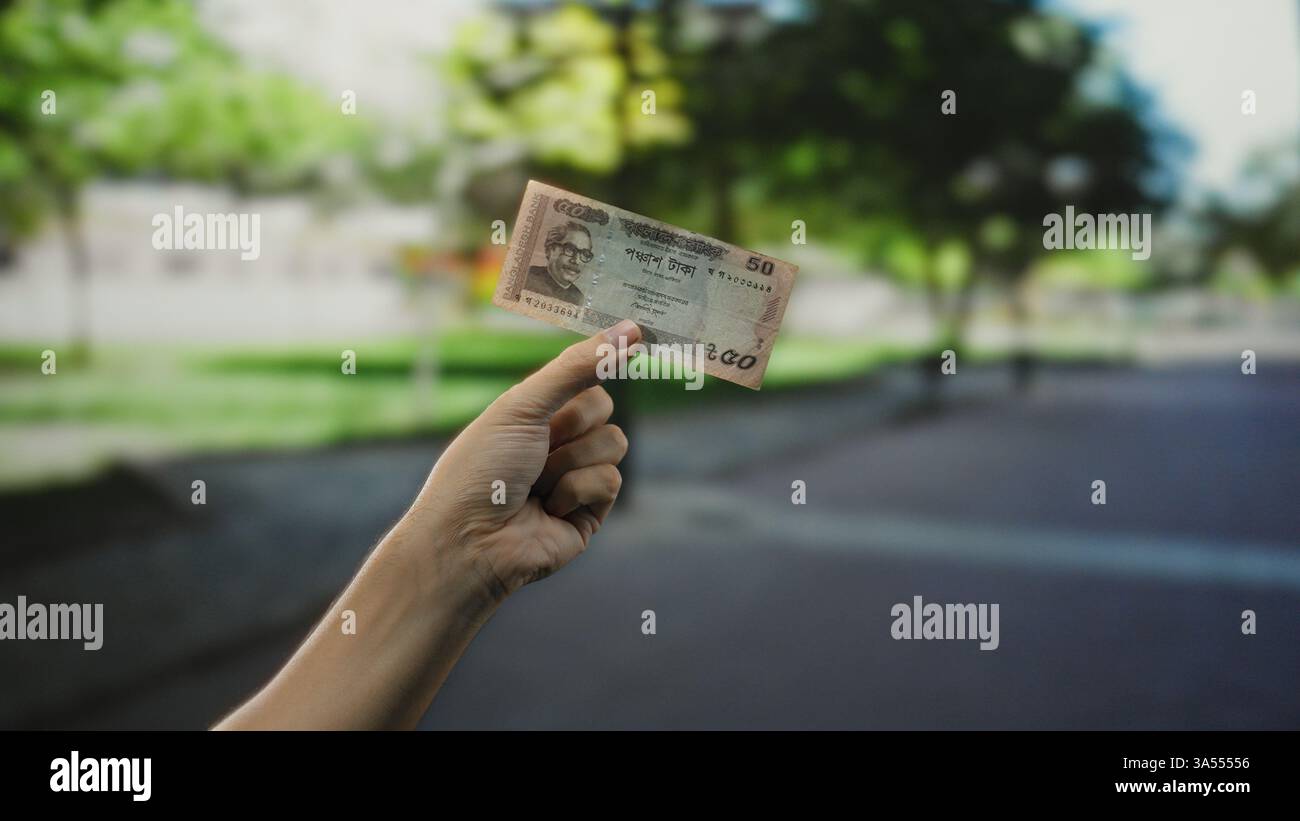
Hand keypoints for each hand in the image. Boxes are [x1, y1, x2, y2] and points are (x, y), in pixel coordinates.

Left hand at [396, 320, 640, 602]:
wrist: (470, 540)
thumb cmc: (481, 468)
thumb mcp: (524, 404)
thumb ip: (577, 367)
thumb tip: (631, 329)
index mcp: (535, 413)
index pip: (586, 378)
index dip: (591, 371)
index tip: (629, 340)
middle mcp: (557, 443)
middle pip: (605, 409)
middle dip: (572, 424)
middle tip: (539, 444)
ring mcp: (576, 478)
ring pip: (615, 445)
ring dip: (572, 461)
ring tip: (537, 483)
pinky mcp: (590, 513)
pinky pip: (611, 481)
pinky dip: (578, 491)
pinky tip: (548, 509)